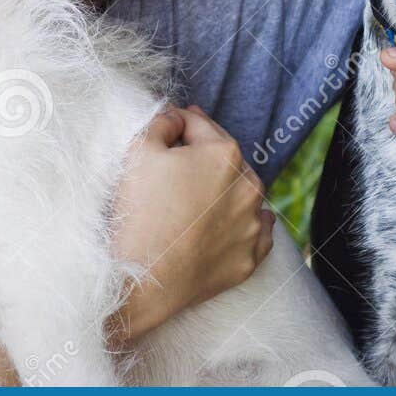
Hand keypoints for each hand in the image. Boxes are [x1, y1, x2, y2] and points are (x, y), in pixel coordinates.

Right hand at [109, 106, 274, 342]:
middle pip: (225, 159)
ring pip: (243, 194)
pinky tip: (230, 224)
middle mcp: (249, 185)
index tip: (169, 127)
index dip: (179, 123)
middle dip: (204, 157)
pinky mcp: (251, 258)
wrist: (143, 278)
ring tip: (200, 197)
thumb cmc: (140, 211)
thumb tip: (176, 117)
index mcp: (225, 153)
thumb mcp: (139, 150)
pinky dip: (246, 225)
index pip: (199, 126)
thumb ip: (161, 121)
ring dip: (226, 189)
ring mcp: (253, 224)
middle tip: (178, 165)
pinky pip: (257, 233)